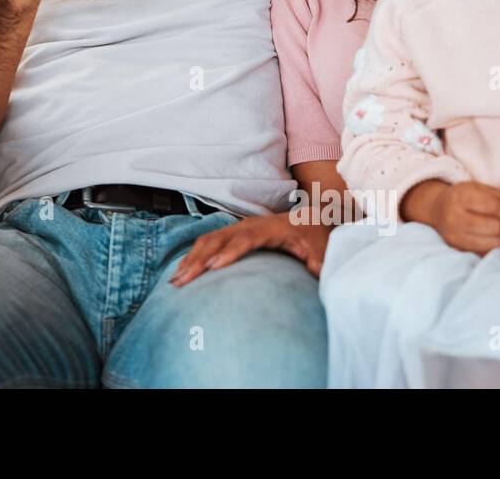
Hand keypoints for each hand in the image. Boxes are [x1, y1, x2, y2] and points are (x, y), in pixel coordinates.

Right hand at [171, 215, 329, 285]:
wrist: (311, 219)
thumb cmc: (315, 237)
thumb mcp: (323, 250)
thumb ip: (319, 263)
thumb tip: (316, 274)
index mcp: (270, 229)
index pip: (246, 240)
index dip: (229, 253)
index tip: (213, 268)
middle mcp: (250, 225)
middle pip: (219, 240)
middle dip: (199, 260)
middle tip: (183, 281)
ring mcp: (239, 227)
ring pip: (209, 240)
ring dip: (191, 259)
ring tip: (176, 280)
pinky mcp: (233, 233)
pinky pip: (209, 241)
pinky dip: (194, 255)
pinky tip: (183, 271)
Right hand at [409, 180, 499, 254]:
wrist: (436, 209)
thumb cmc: (463, 196)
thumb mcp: (480, 188)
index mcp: (461, 197)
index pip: (493, 207)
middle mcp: (454, 216)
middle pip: (496, 227)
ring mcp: (455, 235)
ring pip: (494, 243)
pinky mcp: (458, 248)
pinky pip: (487, 252)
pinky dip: (493, 245)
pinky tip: (491, 236)